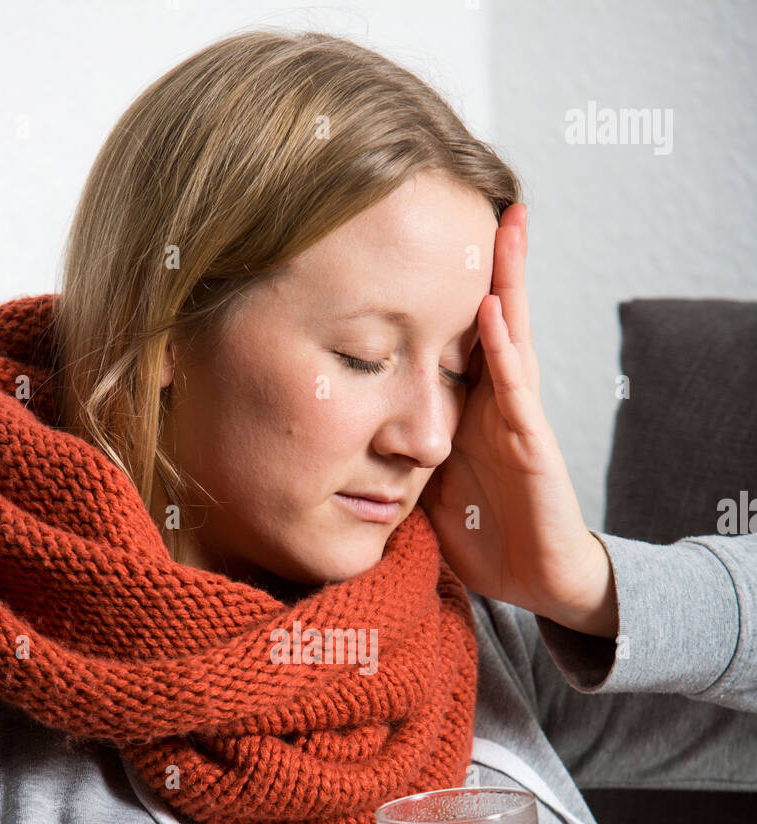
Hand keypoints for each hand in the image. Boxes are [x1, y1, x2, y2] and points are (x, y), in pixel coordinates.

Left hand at [420, 203, 616, 637]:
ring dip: (508, 282)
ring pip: (512, 337)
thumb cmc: (483, 533)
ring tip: (503, 225)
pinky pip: (516, 391)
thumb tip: (334, 429)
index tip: (419, 236)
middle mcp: (496, 402)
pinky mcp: (532, 445)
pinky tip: (495, 311)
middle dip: (488, 261)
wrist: (537, 580)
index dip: (444, 288)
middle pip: (490, 317)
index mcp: (468, 408)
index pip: (455, 334)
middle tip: (477, 194)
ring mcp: (517, 419)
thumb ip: (391, 451)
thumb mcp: (421, 483)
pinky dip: (505, 349)